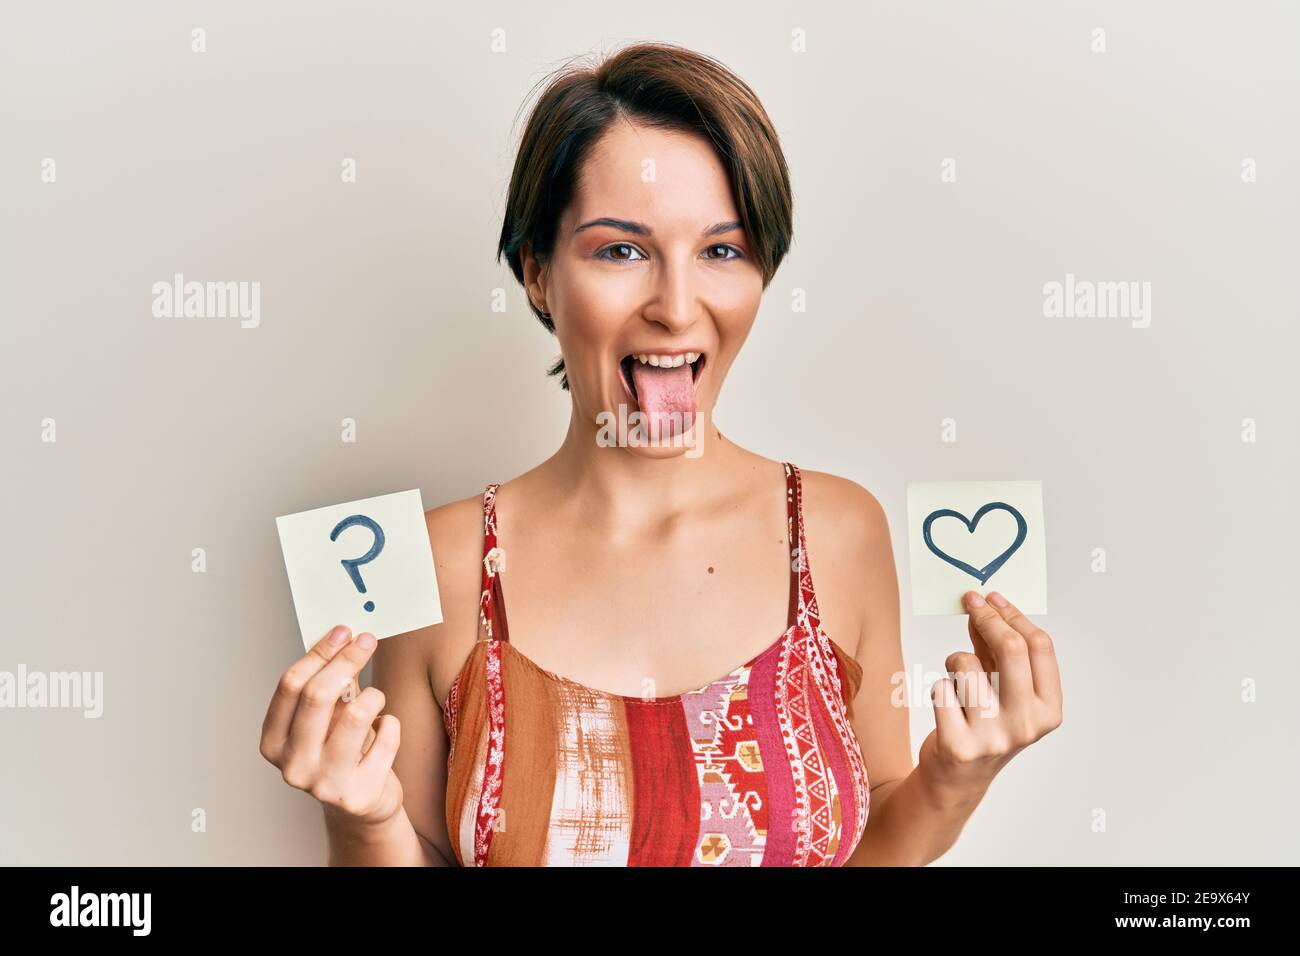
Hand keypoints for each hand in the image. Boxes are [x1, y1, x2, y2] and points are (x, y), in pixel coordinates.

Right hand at [259, 625, 403, 827]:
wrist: (363, 803)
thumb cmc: (343, 751)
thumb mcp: (327, 718)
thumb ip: (328, 684)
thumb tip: (342, 636)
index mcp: (274, 742)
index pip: (291, 685)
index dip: (319, 653)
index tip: (342, 632)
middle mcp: (292, 766)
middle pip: (318, 695)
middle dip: (347, 660)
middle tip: (367, 641)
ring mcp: (324, 784)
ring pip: (355, 714)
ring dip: (373, 696)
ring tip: (375, 700)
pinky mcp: (359, 794)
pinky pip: (386, 736)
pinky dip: (391, 724)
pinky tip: (384, 731)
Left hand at [917, 591, 1062, 803]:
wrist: (956, 780)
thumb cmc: (982, 725)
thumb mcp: (1001, 688)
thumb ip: (997, 649)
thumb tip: (984, 604)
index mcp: (1048, 709)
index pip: (1039, 646)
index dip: (1012, 614)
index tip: (992, 597)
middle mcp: (1026, 724)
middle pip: (1011, 648)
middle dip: (987, 617)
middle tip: (971, 602)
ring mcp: (993, 737)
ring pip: (966, 664)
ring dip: (955, 659)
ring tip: (957, 680)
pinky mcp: (957, 745)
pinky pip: (940, 688)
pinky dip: (939, 688)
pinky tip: (946, 706)